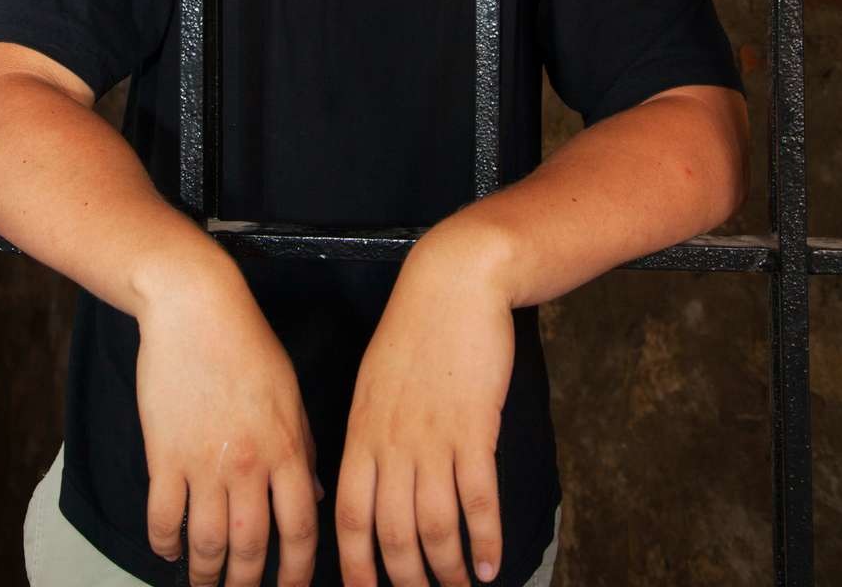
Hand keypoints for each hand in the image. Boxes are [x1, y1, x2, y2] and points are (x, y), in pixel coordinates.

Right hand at [135, 255, 324, 586]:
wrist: (194, 307)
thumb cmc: (246, 341)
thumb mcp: (289, 391)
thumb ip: (303, 446)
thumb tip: (315, 495)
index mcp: (286, 447)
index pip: (301, 528)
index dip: (298, 570)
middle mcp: (248, 463)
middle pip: (252, 547)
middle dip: (248, 584)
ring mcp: (203, 462)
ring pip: (207, 543)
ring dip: (205, 575)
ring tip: (203, 585)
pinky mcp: (164, 454)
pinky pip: (164, 518)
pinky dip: (165, 543)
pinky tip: (169, 550)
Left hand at [335, 222, 514, 586]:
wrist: (454, 283)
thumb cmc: (415, 329)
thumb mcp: (375, 379)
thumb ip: (368, 431)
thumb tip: (361, 477)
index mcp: (362, 431)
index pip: (349, 517)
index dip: (356, 565)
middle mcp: (392, 443)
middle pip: (392, 534)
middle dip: (407, 581)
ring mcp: (434, 437)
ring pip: (435, 527)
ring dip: (449, 570)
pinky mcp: (474, 427)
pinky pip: (478, 500)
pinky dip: (486, 539)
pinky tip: (492, 565)